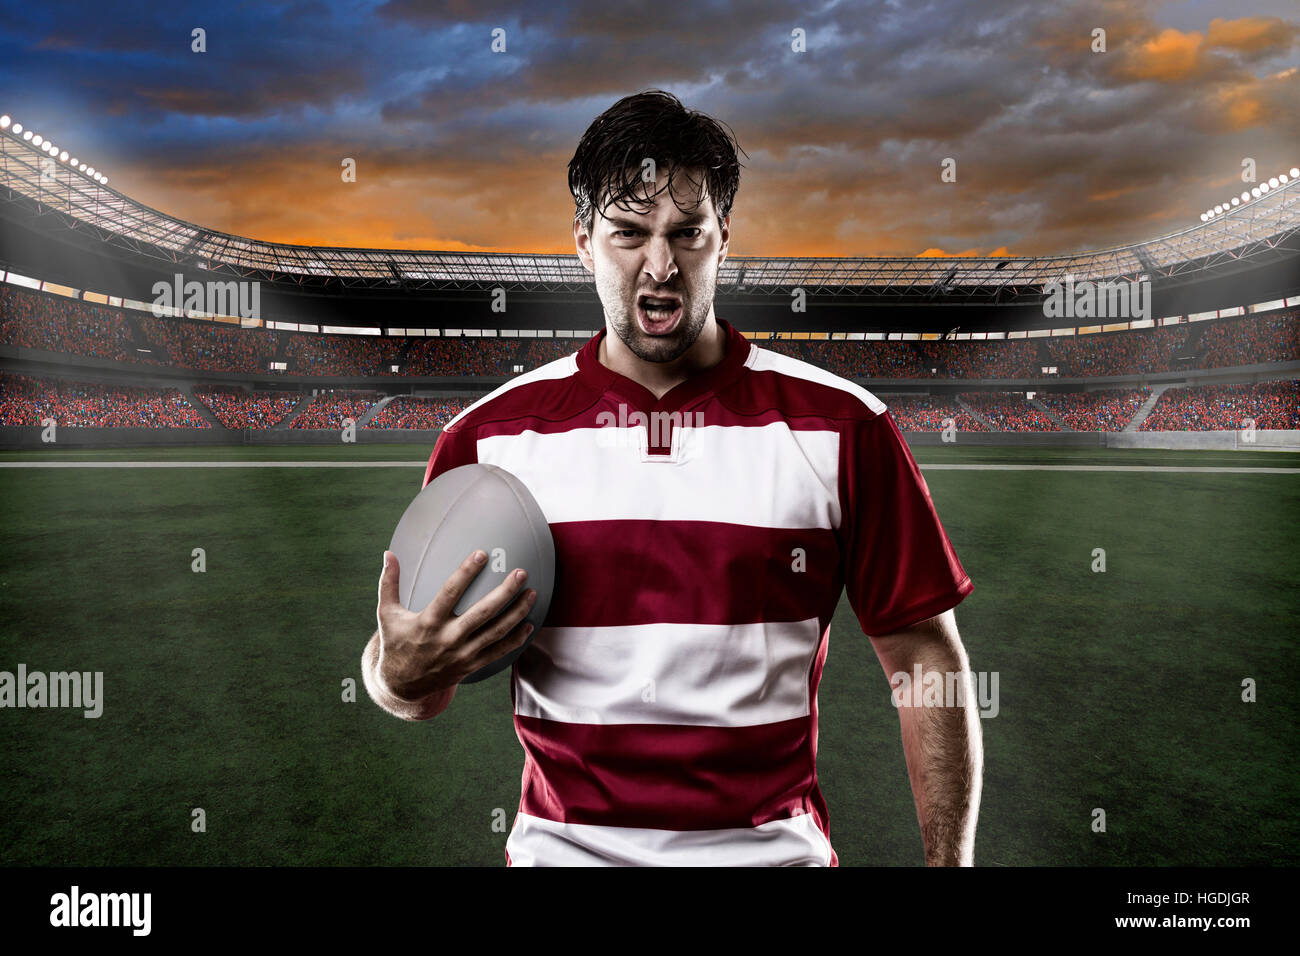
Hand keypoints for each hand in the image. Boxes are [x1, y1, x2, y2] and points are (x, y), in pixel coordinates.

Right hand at [375, 549, 536, 698]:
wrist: (402, 686)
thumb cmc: (396, 643)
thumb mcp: (387, 614)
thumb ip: (389, 583)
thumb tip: (388, 553)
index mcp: (428, 622)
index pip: (450, 592)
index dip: (466, 572)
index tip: (482, 554)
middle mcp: (448, 638)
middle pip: (482, 613)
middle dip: (504, 592)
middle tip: (521, 573)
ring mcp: (462, 654)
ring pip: (496, 632)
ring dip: (517, 612)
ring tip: (531, 593)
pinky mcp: (471, 666)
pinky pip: (498, 652)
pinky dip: (516, 639)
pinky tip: (530, 623)